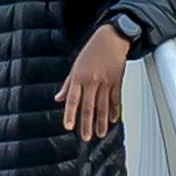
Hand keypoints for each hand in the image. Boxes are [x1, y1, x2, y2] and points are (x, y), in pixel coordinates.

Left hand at [55, 22, 139, 149]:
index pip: (73, 100)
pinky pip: (116, 99)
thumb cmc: (91, 51)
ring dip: (101, 122)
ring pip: (103, 106)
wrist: (110, 39)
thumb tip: (58, 99)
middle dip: (87, 124)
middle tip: (86, 137)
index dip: (70, 114)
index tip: (69, 126)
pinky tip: (113, 120)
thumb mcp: (75, 67)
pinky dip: (115, 111)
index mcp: (79, 77)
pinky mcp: (117, 81)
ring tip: (100, 133)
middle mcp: (92, 81)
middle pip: (89, 106)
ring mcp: (105, 82)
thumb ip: (67, 85)